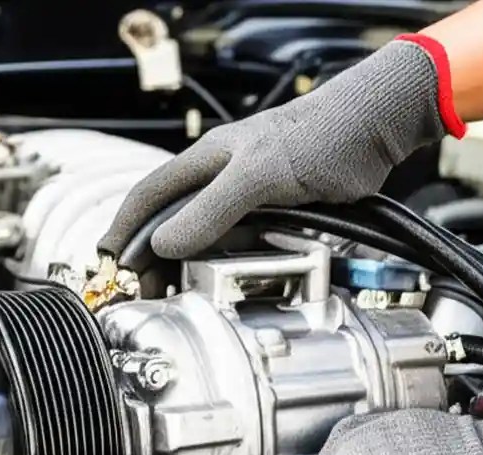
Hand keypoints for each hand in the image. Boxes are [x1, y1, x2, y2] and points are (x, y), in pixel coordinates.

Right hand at [98, 38, 457, 260]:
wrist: (374, 131)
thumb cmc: (322, 134)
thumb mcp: (259, 175)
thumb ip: (211, 210)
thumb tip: (165, 244)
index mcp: (207, 161)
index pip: (147, 198)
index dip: (123, 231)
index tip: (108, 265)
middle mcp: (222, 178)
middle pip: (172, 223)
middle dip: (151, 259)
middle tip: (142, 294)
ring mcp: (249, 197)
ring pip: (205, 237)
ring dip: (188, 266)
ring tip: (173, 296)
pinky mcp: (278, 213)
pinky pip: (241, 245)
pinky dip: (226, 266)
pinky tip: (224, 282)